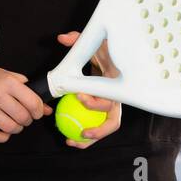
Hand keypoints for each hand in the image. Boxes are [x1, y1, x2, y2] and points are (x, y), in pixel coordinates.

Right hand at [0, 66, 50, 142]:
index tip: (37, 112)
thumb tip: (46, 109)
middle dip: (27, 120)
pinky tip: (2, 129)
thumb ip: (28, 90)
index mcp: (7, 82)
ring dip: (16, 128)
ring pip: (10, 128)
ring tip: (13, 122)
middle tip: (24, 116)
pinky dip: (3, 136)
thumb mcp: (9, 76)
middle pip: (23, 118)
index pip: (32, 103)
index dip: (39, 111)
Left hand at [54, 31, 121, 147]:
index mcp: (116, 80)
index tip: (79, 96)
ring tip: (74, 141)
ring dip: (93, 138)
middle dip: (99, 129)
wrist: (115, 53)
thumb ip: (78, 39)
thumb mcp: (94, 41)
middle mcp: (118, 95)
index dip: (95, 102)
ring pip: (107, 126)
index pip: (110, 96)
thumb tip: (62, 39)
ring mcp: (114, 103)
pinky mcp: (107, 108)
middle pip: (114, 119)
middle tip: (82, 132)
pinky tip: (71, 136)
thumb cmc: (104, 48)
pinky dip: (88, 134)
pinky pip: (99, 124)